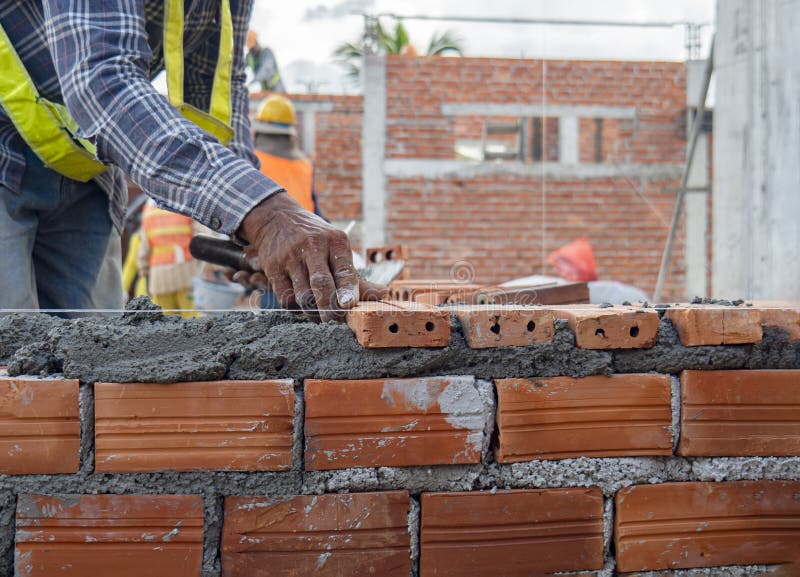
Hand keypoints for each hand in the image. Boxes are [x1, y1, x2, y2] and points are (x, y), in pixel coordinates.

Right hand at [238, 191, 385, 321]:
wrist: (276, 219)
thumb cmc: (315, 240)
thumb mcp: (335, 249)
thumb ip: (355, 277)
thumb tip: (383, 295)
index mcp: (335, 241)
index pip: (343, 269)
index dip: (348, 290)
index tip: (349, 305)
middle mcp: (312, 246)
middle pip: (322, 284)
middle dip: (330, 306)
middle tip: (334, 320)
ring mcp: (291, 257)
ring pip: (303, 295)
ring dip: (314, 311)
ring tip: (319, 315)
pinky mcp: (273, 268)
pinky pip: (286, 298)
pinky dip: (297, 308)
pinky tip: (303, 308)